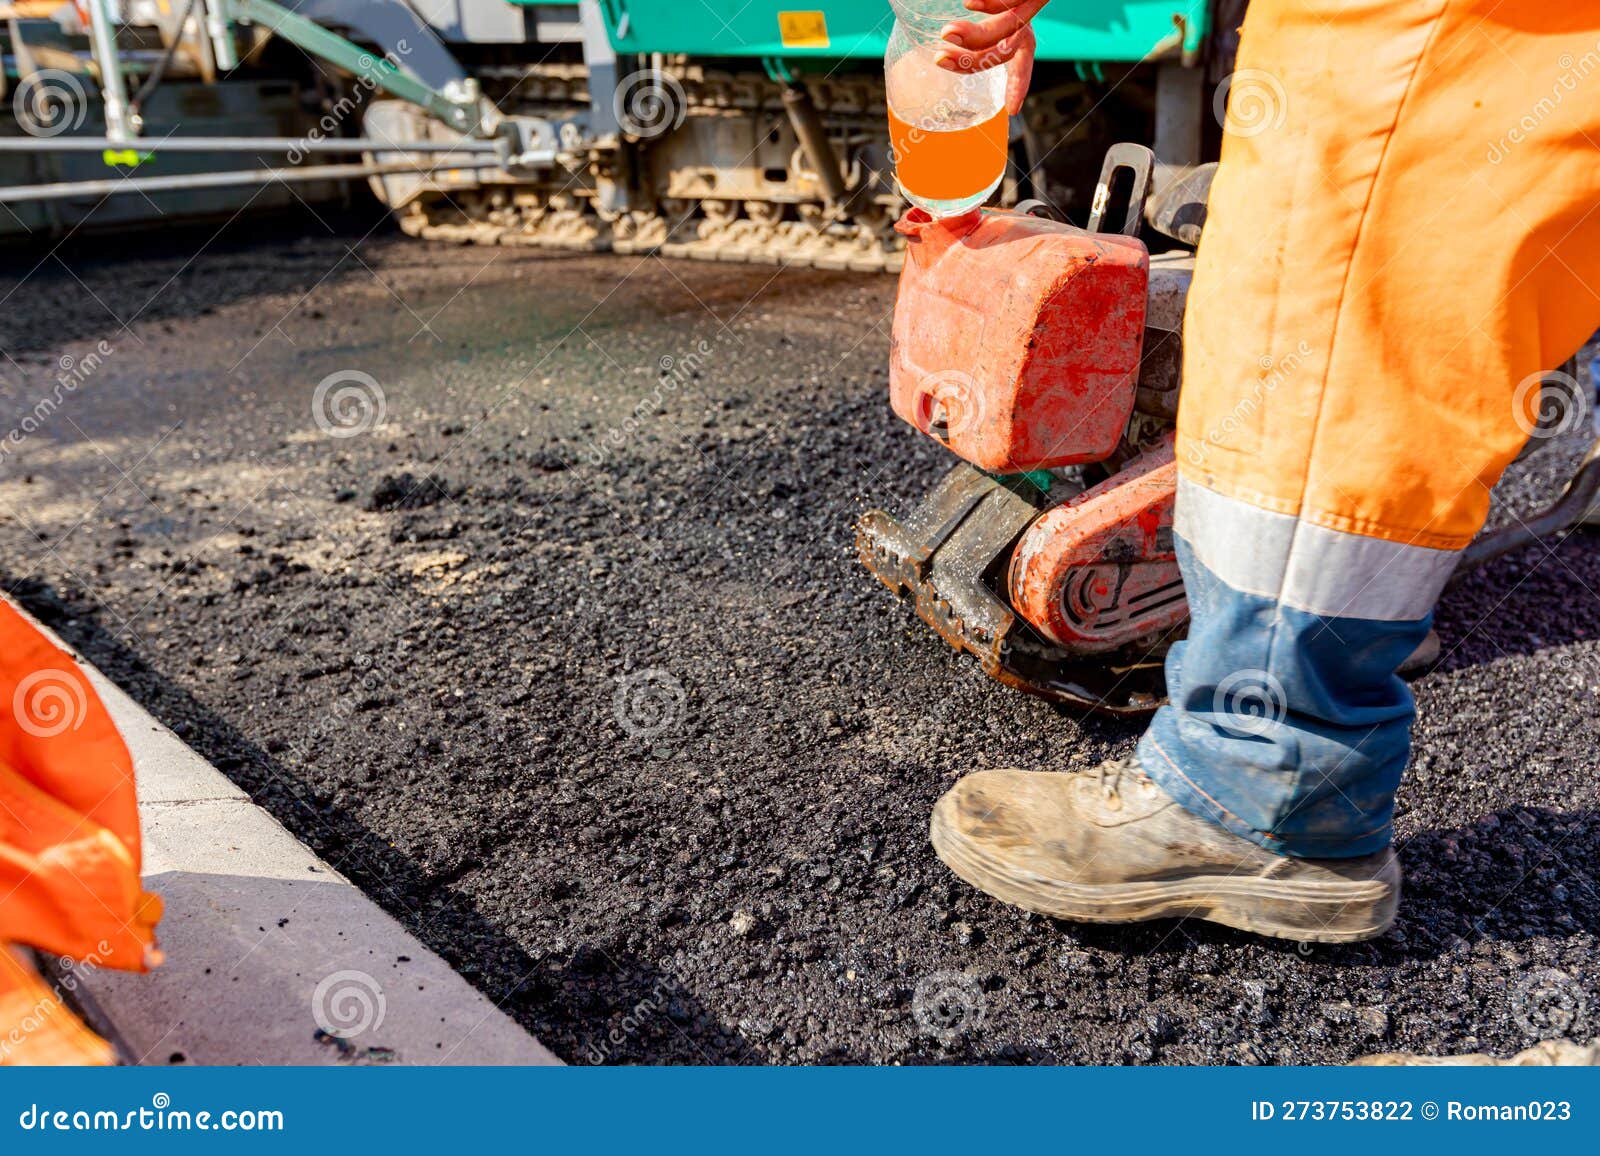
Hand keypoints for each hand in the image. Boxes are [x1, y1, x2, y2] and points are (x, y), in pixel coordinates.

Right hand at [936, 0, 1048, 115]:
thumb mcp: (975, 13)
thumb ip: (970, 33)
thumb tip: (937, 55)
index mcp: (1021, 24)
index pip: (1022, 59)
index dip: (1018, 83)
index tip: (1012, 110)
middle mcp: (1027, 11)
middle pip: (1010, 48)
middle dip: (975, 61)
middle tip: (941, 59)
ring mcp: (1027, 0)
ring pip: (1011, 25)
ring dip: (977, 36)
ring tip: (948, 34)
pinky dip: (990, 2)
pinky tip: (969, 4)